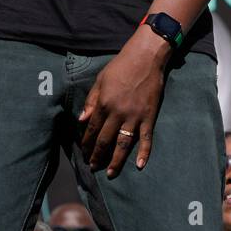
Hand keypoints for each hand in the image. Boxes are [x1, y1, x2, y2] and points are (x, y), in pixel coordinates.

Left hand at [78, 31, 170, 177]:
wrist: (145, 58)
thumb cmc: (120, 66)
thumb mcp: (100, 80)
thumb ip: (91, 101)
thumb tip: (81, 120)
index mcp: (103, 104)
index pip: (92, 129)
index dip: (86, 142)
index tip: (83, 152)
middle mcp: (117, 113)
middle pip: (105, 140)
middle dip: (97, 155)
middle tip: (93, 167)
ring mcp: (134, 116)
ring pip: (123, 144)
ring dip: (116, 160)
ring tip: (110, 172)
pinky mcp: (148, 117)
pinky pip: (146, 138)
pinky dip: (144, 153)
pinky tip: (140, 166)